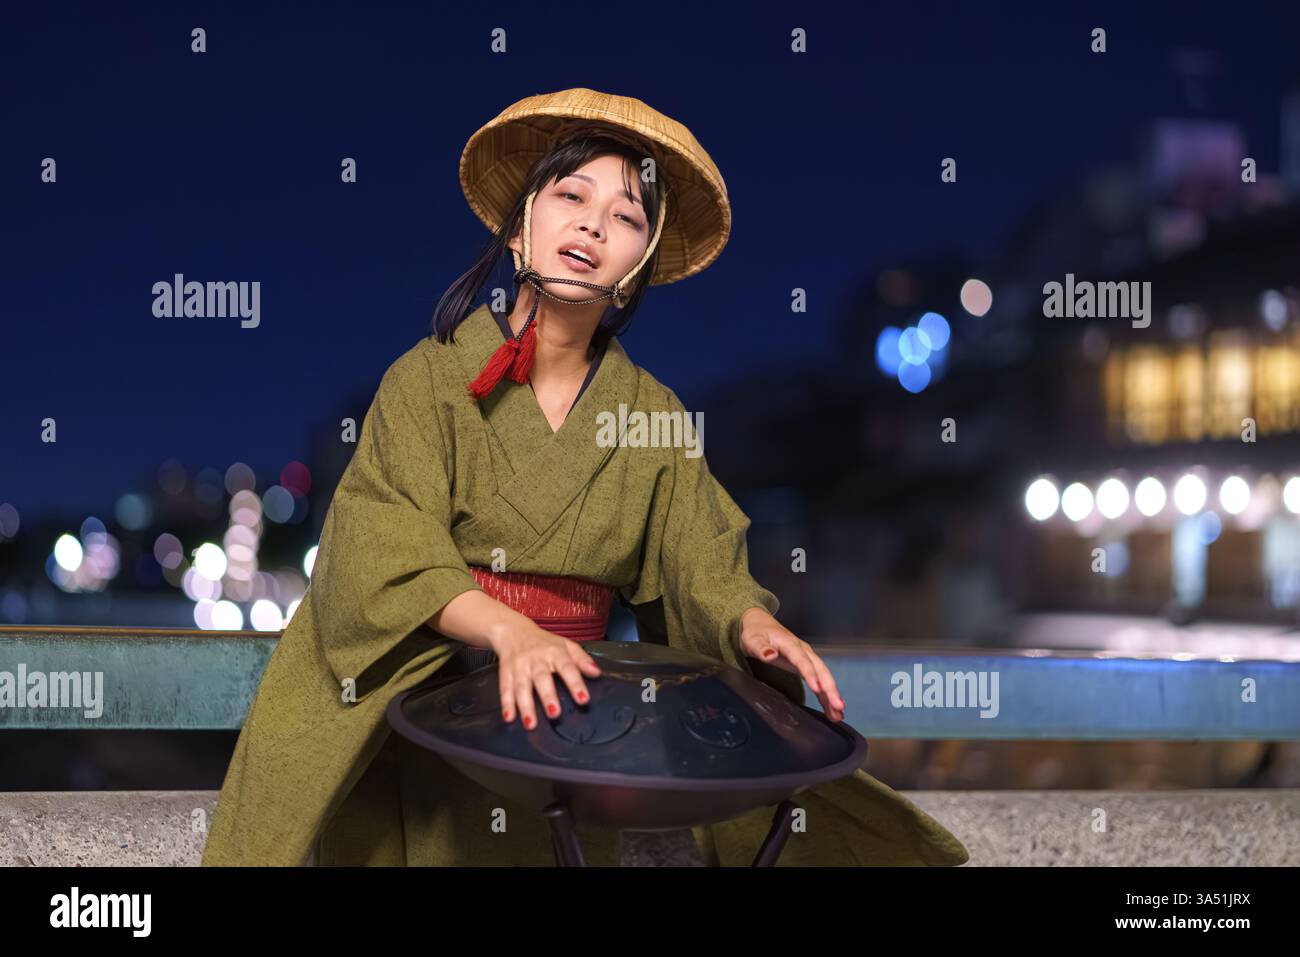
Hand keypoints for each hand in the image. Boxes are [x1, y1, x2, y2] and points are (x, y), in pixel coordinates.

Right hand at [488, 622, 602, 730]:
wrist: (513, 631)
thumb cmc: (543, 642)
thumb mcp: (565, 645)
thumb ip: (581, 660)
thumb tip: (597, 672)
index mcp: (555, 652)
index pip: (567, 667)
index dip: (575, 683)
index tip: (583, 699)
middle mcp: (536, 659)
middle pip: (542, 678)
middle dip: (547, 696)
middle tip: (554, 714)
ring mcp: (519, 666)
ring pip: (522, 686)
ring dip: (525, 705)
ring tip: (530, 723)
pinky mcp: (505, 672)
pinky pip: (505, 688)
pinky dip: (506, 703)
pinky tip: (509, 717)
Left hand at [738, 607, 845, 721]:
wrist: (759, 624)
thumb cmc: (756, 632)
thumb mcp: (752, 639)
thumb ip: (761, 648)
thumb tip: (770, 655)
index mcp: (789, 644)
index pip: (802, 660)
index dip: (810, 674)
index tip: (817, 688)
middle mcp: (803, 650)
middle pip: (820, 670)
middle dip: (830, 688)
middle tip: (838, 705)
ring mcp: (806, 658)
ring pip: (823, 676)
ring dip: (831, 694)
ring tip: (838, 713)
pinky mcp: (806, 666)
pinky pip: (819, 681)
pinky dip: (826, 694)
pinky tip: (831, 708)